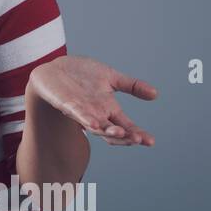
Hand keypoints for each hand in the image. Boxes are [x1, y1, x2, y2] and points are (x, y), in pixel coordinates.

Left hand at [28, 56, 156, 146]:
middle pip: (113, 131)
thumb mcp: (111, 77)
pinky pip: (78, 114)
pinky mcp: (67, 104)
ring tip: (121, 134)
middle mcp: (97, 114)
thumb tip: (155, 94)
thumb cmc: (82, 75)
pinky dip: (86, 119)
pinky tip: (94, 123)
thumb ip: (132, 86)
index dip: (137, 134)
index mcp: (108, 108)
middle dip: (125, 136)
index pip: (126, 126)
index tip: (150, 141)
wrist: (55, 68)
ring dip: (108, 131)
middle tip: (139, 139)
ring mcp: (82, 111)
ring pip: (96, 127)